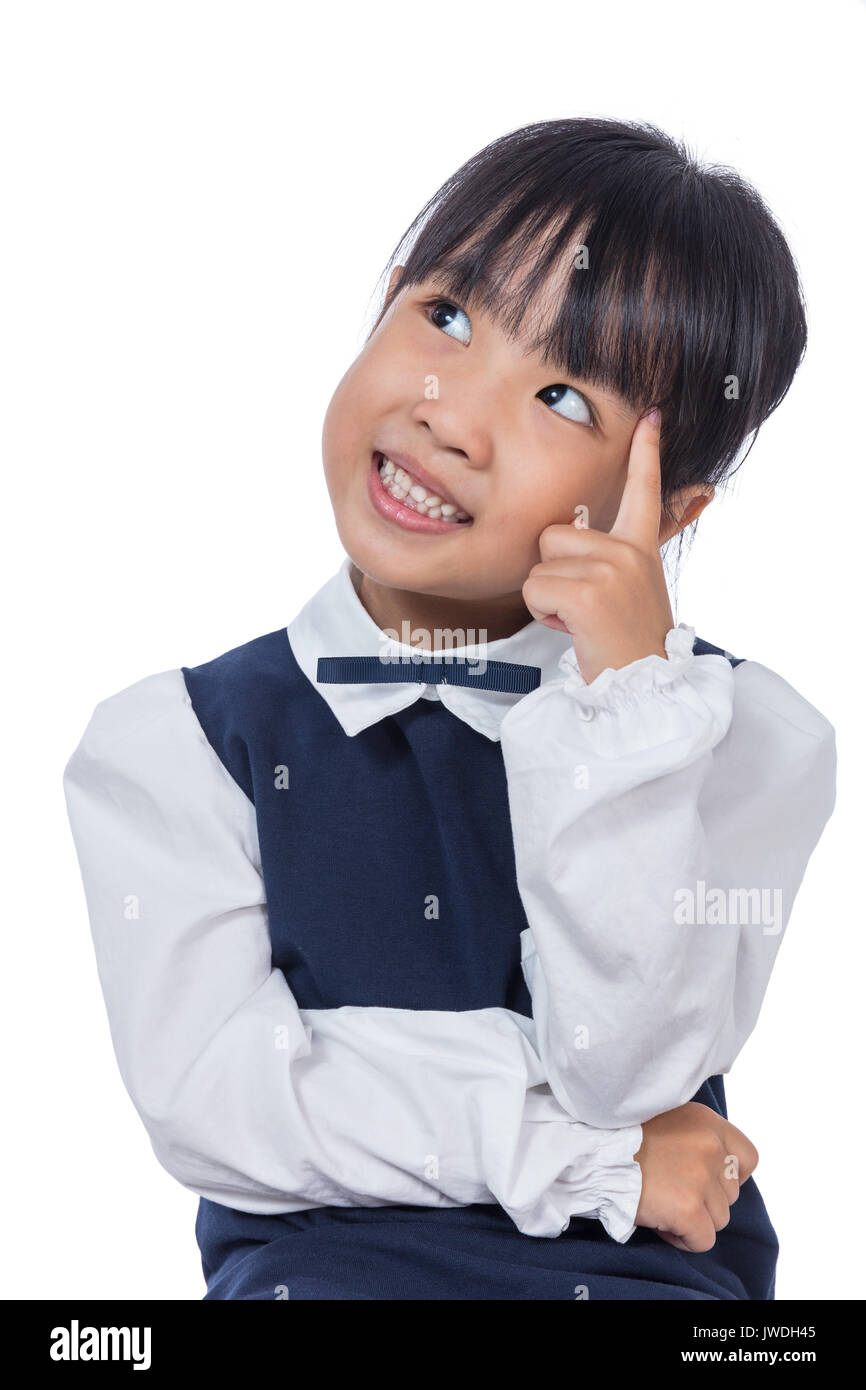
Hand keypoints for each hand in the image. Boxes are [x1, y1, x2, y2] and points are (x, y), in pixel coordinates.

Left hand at [522, 411, 674, 684]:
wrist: (643, 690)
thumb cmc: (628, 645)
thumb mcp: (634, 592)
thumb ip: (620, 560)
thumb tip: (618, 539)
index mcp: (640, 548)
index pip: (643, 490)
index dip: (645, 452)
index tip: (652, 416)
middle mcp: (629, 551)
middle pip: (553, 534)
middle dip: (554, 573)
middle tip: (585, 608)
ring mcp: (611, 569)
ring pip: (539, 564)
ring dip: (547, 597)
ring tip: (581, 620)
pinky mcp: (589, 591)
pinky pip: (535, 588)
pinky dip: (544, 614)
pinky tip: (574, 628)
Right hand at [632, 1101, 758, 1251]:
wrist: (593, 1152)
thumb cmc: (622, 1136)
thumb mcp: (668, 1119)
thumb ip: (697, 1139)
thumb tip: (713, 1169)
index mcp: (707, 1123)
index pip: (747, 1158)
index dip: (729, 1176)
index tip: (706, 1181)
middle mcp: (711, 1146)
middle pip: (730, 1194)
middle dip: (704, 1200)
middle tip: (670, 1192)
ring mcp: (701, 1178)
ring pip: (718, 1219)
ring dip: (693, 1219)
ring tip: (661, 1204)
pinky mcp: (688, 1208)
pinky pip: (703, 1240)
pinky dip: (684, 1239)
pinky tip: (661, 1222)